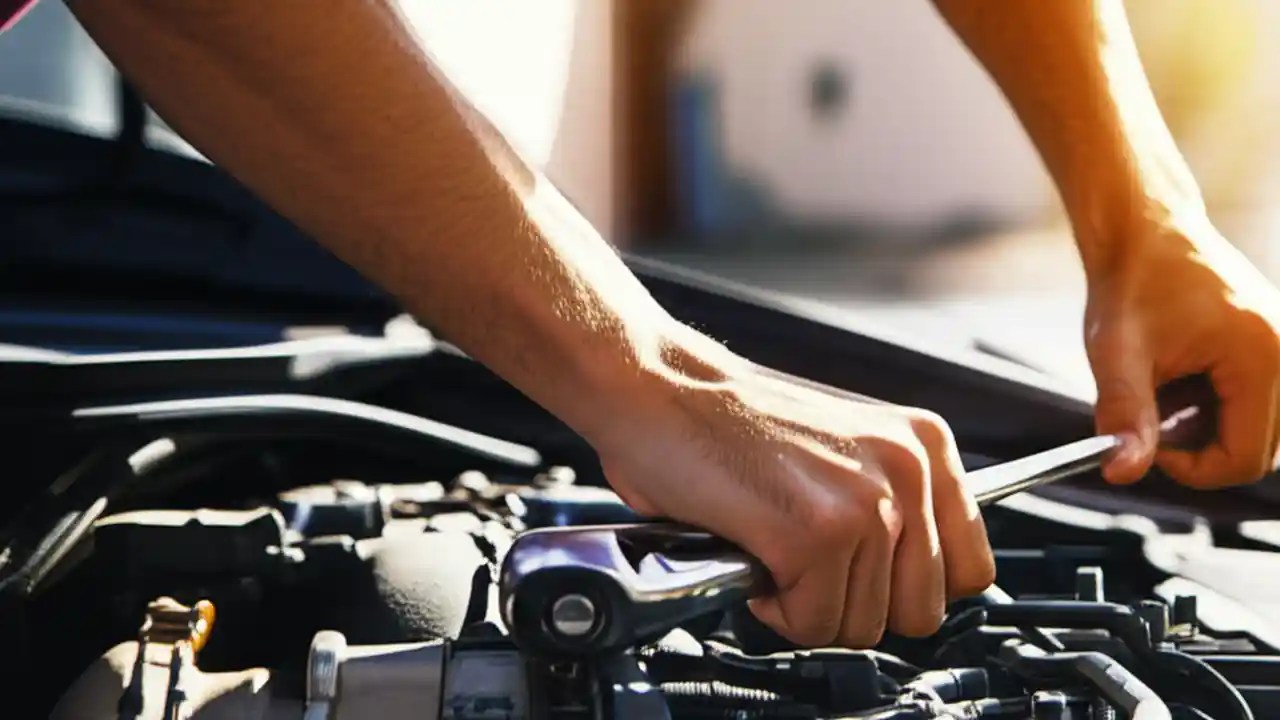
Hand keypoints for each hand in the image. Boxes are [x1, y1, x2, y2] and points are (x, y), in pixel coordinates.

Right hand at [590, 337, 994, 647]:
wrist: (657, 389)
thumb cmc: (729, 419)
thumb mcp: (843, 447)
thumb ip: (893, 501)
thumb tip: (913, 579)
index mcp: (924, 444)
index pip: (971, 570)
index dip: (906, 588)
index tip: (862, 573)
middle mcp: (908, 469)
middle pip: (922, 612)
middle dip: (855, 605)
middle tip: (806, 567)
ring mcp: (865, 503)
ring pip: (862, 626)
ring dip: (808, 604)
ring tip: (772, 549)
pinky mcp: (814, 535)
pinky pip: (812, 624)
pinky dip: (774, 607)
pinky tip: (752, 554)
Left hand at [1086, 213, 1279, 486]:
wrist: (1146, 231)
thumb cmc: (1132, 285)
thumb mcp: (1117, 354)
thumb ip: (1126, 416)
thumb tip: (1122, 473)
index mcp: (1262, 362)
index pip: (1245, 460)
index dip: (1190, 467)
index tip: (1146, 441)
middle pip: (1257, 450)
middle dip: (1200, 447)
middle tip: (1150, 415)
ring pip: (1257, 429)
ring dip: (1206, 426)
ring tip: (1164, 387)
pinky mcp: (1275, 345)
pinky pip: (1256, 401)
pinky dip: (1215, 404)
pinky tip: (1180, 375)